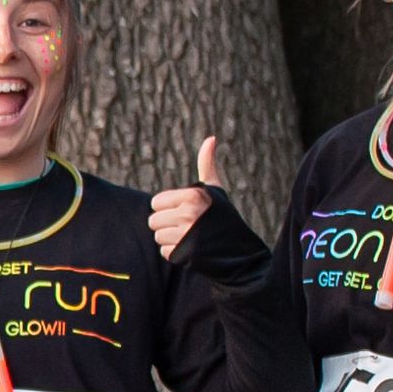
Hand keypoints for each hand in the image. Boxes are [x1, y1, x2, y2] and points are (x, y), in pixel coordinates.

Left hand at [149, 136, 222, 257]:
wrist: (238, 249)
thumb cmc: (222, 216)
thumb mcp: (214, 189)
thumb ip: (207, 164)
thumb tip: (211, 138)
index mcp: (192, 195)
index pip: (156, 202)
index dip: (167, 208)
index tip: (183, 211)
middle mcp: (188, 213)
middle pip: (153, 221)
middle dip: (166, 224)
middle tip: (186, 226)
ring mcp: (186, 234)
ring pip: (158, 237)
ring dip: (170, 239)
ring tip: (189, 237)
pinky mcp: (184, 253)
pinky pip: (164, 252)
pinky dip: (174, 253)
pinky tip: (190, 249)